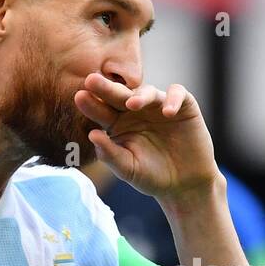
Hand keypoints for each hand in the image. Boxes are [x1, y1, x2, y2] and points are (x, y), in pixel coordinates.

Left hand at [74, 73, 216, 201]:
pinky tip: (168, 113)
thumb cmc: (152, 176)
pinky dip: (173, 100)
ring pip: (148, 92)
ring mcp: (158, 106)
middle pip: (120, 95)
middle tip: (91, 81)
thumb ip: (110, 155)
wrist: (184, 185)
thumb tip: (92, 134)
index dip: (91, 104)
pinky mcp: (183, 106)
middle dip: (106, 88)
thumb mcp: (128, 170)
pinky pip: (177, 94)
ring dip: (140, 96)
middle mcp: (135, 110)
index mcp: (117, 123)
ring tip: (132, 105)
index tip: (79, 97)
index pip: (101, 110)